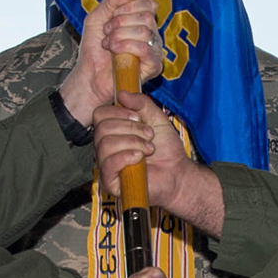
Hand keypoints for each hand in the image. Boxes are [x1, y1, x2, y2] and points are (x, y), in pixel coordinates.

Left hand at [58, 0, 162, 126]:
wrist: (89, 76)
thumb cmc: (93, 50)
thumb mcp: (96, 18)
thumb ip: (111, 2)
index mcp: (141, 22)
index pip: (148, 4)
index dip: (130, 6)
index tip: (113, 15)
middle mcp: (151, 34)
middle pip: (146, 16)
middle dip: (121, 22)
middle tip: (107, 32)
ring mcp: (154, 50)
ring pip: (145, 32)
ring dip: (119, 36)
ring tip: (108, 45)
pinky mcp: (153, 66)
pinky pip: (145, 49)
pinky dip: (126, 46)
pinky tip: (114, 52)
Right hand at [94, 91, 224, 233]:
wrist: (177, 172)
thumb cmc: (166, 149)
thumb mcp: (156, 118)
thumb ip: (141, 103)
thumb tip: (121, 94)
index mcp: (112, 131)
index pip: (99, 114)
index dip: (118, 112)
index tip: (138, 117)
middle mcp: (105, 147)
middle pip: (102, 128)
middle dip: (130, 128)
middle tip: (149, 135)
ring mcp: (106, 165)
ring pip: (105, 144)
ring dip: (133, 142)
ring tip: (148, 149)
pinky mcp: (110, 182)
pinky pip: (108, 164)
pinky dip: (126, 157)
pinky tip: (139, 158)